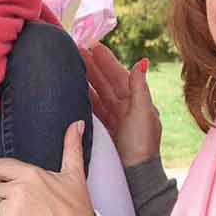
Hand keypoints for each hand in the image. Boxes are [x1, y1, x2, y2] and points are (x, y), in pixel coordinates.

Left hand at [0, 123, 95, 215]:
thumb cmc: (76, 210)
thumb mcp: (75, 175)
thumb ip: (71, 147)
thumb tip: (77, 123)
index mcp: (31, 174)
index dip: (2, 176)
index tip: (10, 184)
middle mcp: (18, 190)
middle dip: (4, 197)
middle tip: (22, 206)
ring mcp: (12, 210)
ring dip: (3, 214)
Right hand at [83, 44, 160, 166]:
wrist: (136, 171)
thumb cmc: (142, 142)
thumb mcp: (143, 112)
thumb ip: (139, 87)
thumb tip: (142, 61)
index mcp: (137, 98)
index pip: (118, 74)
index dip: (106, 59)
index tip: (93, 44)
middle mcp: (126, 104)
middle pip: (106, 80)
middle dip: (92, 65)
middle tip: (76, 49)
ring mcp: (116, 115)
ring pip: (98, 92)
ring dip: (86, 78)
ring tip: (72, 64)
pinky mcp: (107, 127)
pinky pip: (94, 106)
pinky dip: (85, 96)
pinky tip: (75, 88)